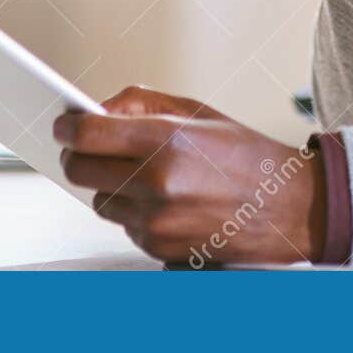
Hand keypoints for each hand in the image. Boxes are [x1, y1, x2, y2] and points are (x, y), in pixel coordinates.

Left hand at [54, 86, 325, 267]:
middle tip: (88, 145)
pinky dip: (133, 210)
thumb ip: (142, 104)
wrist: (288, 206)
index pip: (87, 134)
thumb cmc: (247, 156)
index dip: (67, 126)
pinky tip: (163, 198)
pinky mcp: (159, 248)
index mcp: (167, 142)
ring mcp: (157, 222)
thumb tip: (98, 108)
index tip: (64, 122)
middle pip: (81, 170)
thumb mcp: (197, 111)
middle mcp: (158, 185)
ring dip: (109, 184)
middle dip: (79, 154)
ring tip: (143, 173)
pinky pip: (123, 225)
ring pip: (99, 200)